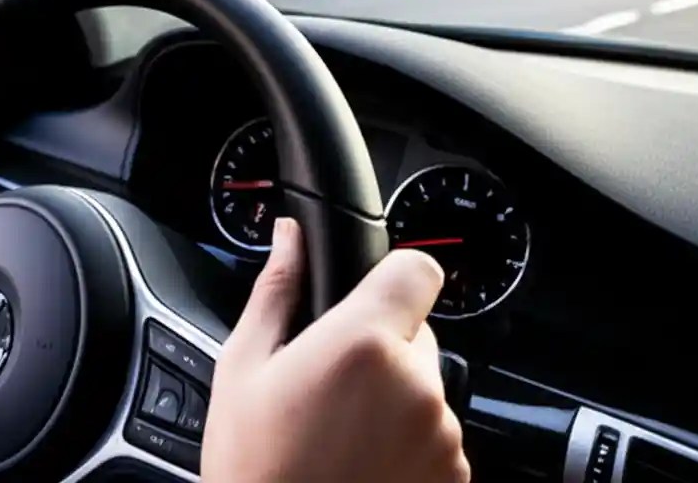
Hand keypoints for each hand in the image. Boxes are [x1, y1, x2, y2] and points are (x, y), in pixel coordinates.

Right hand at [202, 218, 468, 482]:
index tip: (368, 296)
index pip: (418, 269)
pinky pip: (438, 438)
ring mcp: (441, 437)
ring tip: (340, 437)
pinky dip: (408, 445)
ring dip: (396, 401)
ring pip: (426, 389)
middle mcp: (415, 386)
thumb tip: (290, 238)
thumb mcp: (243, 370)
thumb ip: (276, 291)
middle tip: (329, 388)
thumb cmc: (254, 469)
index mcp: (362, 344)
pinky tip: (361, 465)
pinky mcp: (454, 477)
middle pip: (417, 334)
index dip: (392, 276)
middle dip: (381, 349)